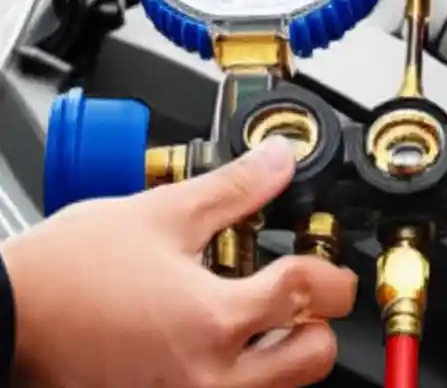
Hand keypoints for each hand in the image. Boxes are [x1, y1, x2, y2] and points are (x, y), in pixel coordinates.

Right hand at [1, 138, 356, 387]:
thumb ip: (231, 189)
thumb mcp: (157, 214)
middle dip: (318, 323)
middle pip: (313, 359)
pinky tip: (209, 342)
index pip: (313, 294)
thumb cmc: (62, 276)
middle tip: (298, 295)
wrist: (1, 318)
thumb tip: (276, 162)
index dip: (332, 270)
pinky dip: (235, 375)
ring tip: (252, 319)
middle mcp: (209, 376)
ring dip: (280, 353)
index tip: (327, 262)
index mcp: (214, 320)